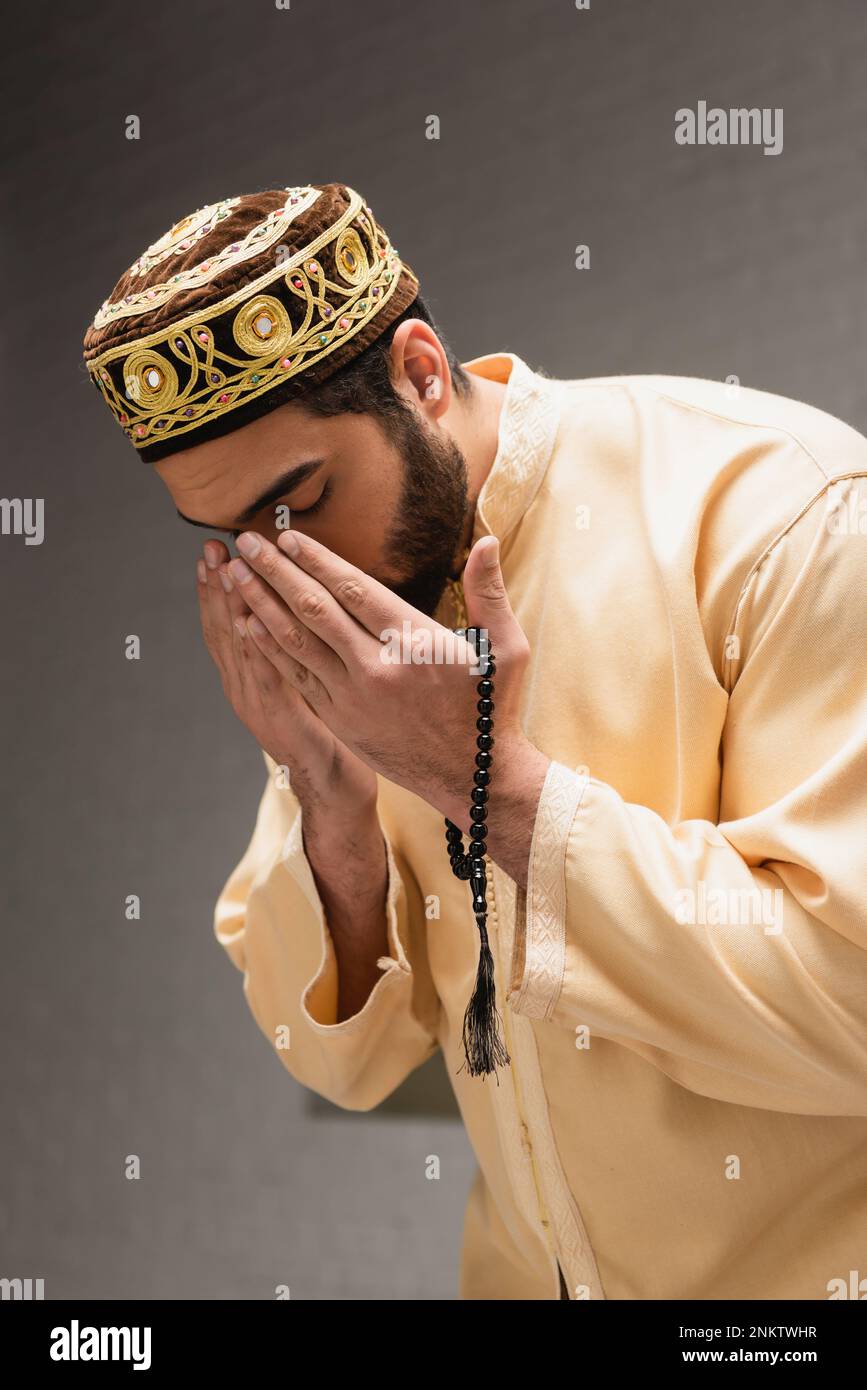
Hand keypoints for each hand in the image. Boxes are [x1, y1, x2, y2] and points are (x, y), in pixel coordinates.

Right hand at [196, 540, 377, 822]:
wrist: (333, 787)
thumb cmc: (327, 730)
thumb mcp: (304, 680)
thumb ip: (292, 647)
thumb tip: (295, 603)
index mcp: (247, 678)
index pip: (225, 625)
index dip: (216, 588)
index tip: (213, 551)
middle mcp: (243, 689)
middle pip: (223, 630)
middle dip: (217, 586)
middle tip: (212, 547)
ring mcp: (257, 705)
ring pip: (239, 648)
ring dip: (231, 606)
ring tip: (226, 569)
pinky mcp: (280, 720)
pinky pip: (265, 677)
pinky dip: (255, 649)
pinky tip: (250, 621)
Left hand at [223, 528, 532, 822]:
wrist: (473, 778)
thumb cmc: (490, 709)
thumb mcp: (506, 649)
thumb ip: (489, 592)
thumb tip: (486, 541)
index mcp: (415, 644)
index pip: (355, 591)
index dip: (318, 561)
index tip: (289, 537)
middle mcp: (377, 669)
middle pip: (316, 610)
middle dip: (276, 572)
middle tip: (247, 542)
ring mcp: (353, 698)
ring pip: (297, 642)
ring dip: (261, 604)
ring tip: (234, 575)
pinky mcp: (340, 720)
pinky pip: (296, 677)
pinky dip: (269, 648)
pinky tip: (246, 624)